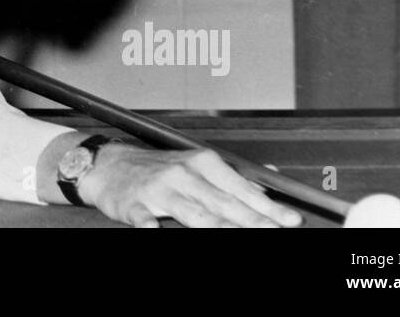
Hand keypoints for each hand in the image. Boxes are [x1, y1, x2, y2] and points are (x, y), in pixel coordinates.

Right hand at [81, 143, 302, 227]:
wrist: (109, 166)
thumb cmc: (157, 169)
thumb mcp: (195, 165)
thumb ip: (232, 177)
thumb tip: (269, 180)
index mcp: (201, 164)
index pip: (241, 188)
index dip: (268, 205)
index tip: (290, 219)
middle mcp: (183, 175)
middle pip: (223, 203)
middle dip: (252, 220)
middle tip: (274, 230)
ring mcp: (159, 191)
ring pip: (193, 213)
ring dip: (216, 226)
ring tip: (236, 234)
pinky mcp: (135, 206)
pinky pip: (147, 219)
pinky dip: (152, 226)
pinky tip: (156, 230)